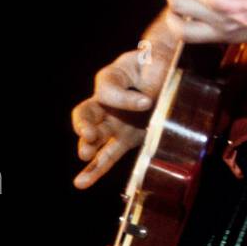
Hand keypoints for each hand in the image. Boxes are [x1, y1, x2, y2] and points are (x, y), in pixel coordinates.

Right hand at [71, 42, 168, 187]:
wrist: (164, 67)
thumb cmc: (155, 62)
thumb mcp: (150, 63)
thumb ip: (148, 82)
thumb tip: (148, 103)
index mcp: (110, 79)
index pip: (107, 91)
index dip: (125, 99)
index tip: (147, 101)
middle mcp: (106, 103)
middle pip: (86, 114)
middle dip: (85, 125)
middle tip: (90, 133)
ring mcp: (113, 122)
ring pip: (93, 138)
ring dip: (88, 147)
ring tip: (85, 155)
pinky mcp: (125, 138)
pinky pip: (108, 155)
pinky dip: (95, 170)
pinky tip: (82, 182)